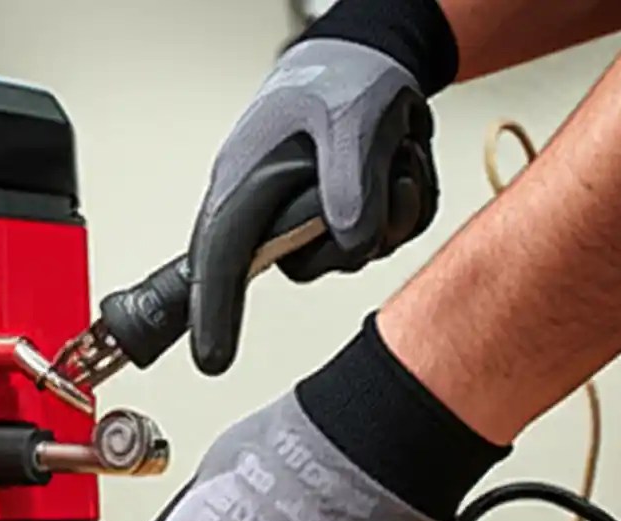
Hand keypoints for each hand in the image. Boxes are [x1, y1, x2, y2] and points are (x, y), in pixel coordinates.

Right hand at [187, 37, 439, 375]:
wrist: (376, 61)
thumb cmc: (339, 79)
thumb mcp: (346, 119)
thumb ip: (347, 181)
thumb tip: (349, 237)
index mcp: (245, 183)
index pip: (218, 258)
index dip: (211, 313)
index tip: (212, 358)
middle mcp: (271, 209)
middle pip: (303, 264)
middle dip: (350, 237)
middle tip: (375, 182)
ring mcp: (309, 218)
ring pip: (352, 254)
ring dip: (391, 212)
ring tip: (392, 156)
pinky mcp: (346, 220)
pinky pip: (386, 240)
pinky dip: (409, 204)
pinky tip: (401, 163)